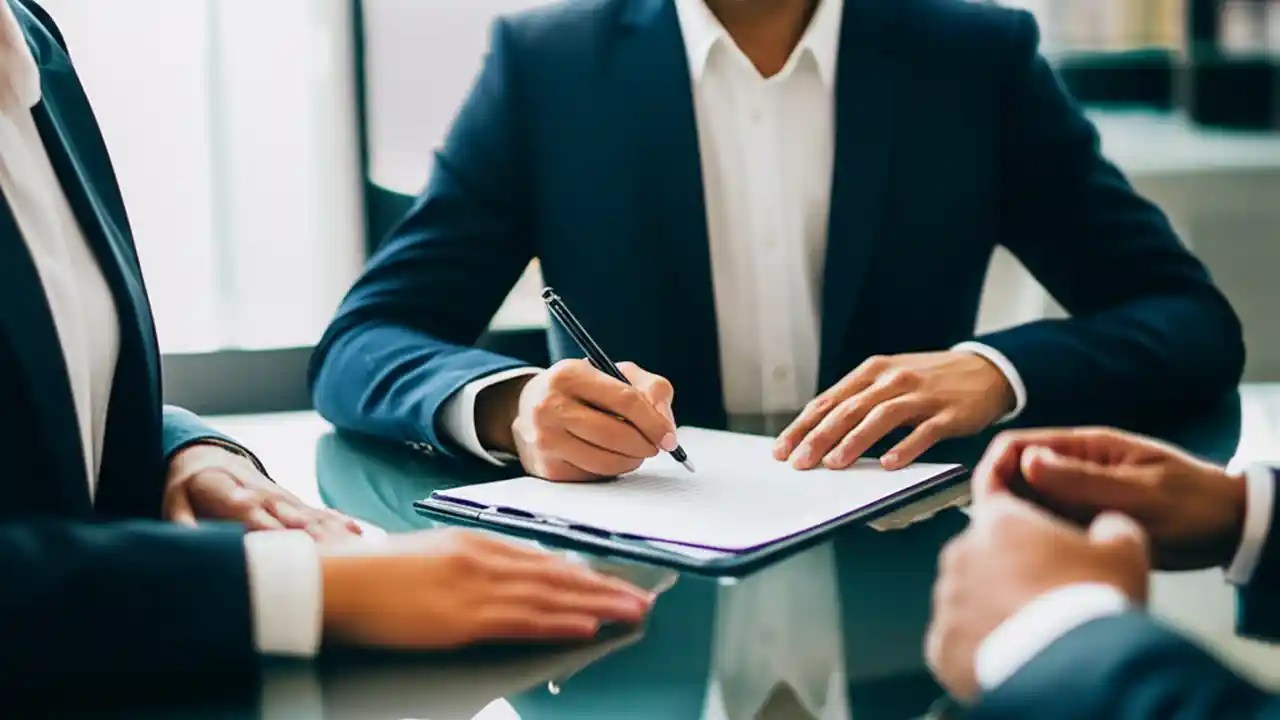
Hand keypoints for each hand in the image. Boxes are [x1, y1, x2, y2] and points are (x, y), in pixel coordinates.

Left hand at [164, 444, 361, 541]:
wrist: (207, 456)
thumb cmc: (189, 487)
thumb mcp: (174, 503)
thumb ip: (183, 525)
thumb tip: (192, 548)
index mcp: (235, 495)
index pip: (258, 516)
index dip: (274, 534)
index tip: (291, 554)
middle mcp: (266, 495)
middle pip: (296, 519)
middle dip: (319, 539)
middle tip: (340, 561)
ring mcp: (284, 498)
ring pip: (315, 517)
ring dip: (337, 535)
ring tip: (359, 554)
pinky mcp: (294, 503)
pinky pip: (321, 514)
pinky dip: (341, 525)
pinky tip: (361, 536)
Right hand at [320, 528, 653, 647]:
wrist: (337, 583)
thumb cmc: (374, 575)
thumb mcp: (431, 557)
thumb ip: (470, 565)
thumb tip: (506, 579)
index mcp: (474, 544)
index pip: (541, 559)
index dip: (580, 572)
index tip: (610, 580)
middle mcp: (483, 560)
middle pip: (556, 575)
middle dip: (602, 588)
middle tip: (640, 598)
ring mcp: (476, 587)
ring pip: (551, 598)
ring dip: (597, 605)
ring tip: (631, 612)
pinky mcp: (465, 618)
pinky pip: (524, 621)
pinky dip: (560, 622)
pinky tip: (586, 624)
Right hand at [477, 359, 678, 481]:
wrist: (527, 408)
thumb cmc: (582, 389)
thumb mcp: (614, 373)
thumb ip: (651, 388)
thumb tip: (666, 425)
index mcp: (569, 374)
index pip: (625, 400)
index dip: (654, 422)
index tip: (670, 437)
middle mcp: (550, 406)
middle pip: (617, 435)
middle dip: (645, 445)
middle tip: (655, 447)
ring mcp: (546, 440)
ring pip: (607, 461)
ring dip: (631, 460)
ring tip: (634, 451)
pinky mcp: (547, 468)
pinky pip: (594, 476)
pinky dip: (610, 469)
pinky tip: (608, 456)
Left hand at [774, 352, 1013, 470]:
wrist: (985, 370)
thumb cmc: (928, 380)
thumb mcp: (889, 380)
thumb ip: (858, 400)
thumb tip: (817, 429)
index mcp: (872, 372)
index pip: (828, 401)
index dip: (803, 426)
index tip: (782, 449)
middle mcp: (893, 380)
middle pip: (849, 409)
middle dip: (819, 437)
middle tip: (800, 462)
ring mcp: (921, 395)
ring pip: (881, 418)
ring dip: (855, 441)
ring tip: (834, 464)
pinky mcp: (948, 413)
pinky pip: (924, 431)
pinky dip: (905, 447)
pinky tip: (890, 463)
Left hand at [926, 495, 1148, 700]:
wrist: (1070, 670)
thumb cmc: (1092, 605)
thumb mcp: (1123, 552)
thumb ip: (1111, 527)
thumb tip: (1107, 527)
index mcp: (999, 522)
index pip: (996, 498)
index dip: (1019, 517)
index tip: (1034, 535)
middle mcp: (961, 555)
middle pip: (983, 555)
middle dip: (1009, 571)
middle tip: (1047, 597)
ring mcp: (947, 602)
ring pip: (968, 600)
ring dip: (992, 610)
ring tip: (1034, 634)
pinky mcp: (941, 646)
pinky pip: (958, 642)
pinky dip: (980, 649)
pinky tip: (1012, 660)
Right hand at [972, 428, 1246, 569]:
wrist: (1230, 530)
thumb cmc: (1194, 504)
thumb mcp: (1140, 492)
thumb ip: (1083, 479)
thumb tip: (1027, 461)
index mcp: (1086, 448)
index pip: (1020, 445)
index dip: (996, 468)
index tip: (987, 500)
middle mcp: (1074, 470)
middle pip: (1016, 477)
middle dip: (1003, 503)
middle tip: (1004, 537)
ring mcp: (1078, 497)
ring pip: (1028, 506)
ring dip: (1021, 526)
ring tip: (1027, 554)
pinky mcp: (1084, 524)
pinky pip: (1049, 530)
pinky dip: (1042, 543)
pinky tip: (1049, 561)